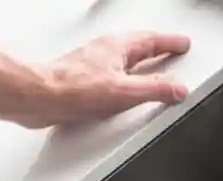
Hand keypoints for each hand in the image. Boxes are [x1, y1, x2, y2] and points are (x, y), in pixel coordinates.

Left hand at [19, 32, 191, 127]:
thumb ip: (155, 89)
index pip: (152, 40)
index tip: (182, 44)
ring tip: (151, 69)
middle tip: (171, 50)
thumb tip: (178, 88)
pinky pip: (113, 74)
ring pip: (124, 59)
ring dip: (140, 62)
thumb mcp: (124, 91)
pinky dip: (125, 78)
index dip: (170, 43)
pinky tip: (122, 90)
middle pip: (138, 46)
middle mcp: (104, 51)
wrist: (40, 97)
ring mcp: (92, 64)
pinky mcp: (83, 80)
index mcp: (117, 47)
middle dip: (157, 48)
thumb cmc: (73, 89)